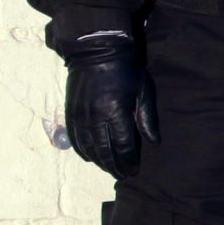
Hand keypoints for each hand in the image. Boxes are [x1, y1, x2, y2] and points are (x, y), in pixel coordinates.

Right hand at [63, 34, 156, 178]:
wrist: (96, 50)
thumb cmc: (125, 70)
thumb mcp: (143, 91)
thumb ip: (147, 118)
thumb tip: (153, 143)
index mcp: (116, 111)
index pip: (122, 146)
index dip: (128, 161)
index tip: (133, 171)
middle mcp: (96, 117)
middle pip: (104, 151)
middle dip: (114, 166)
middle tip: (122, 174)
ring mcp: (80, 115)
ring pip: (88, 148)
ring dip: (99, 161)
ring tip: (109, 168)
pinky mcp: (71, 112)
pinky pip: (74, 138)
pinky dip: (82, 151)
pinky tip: (90, 157)